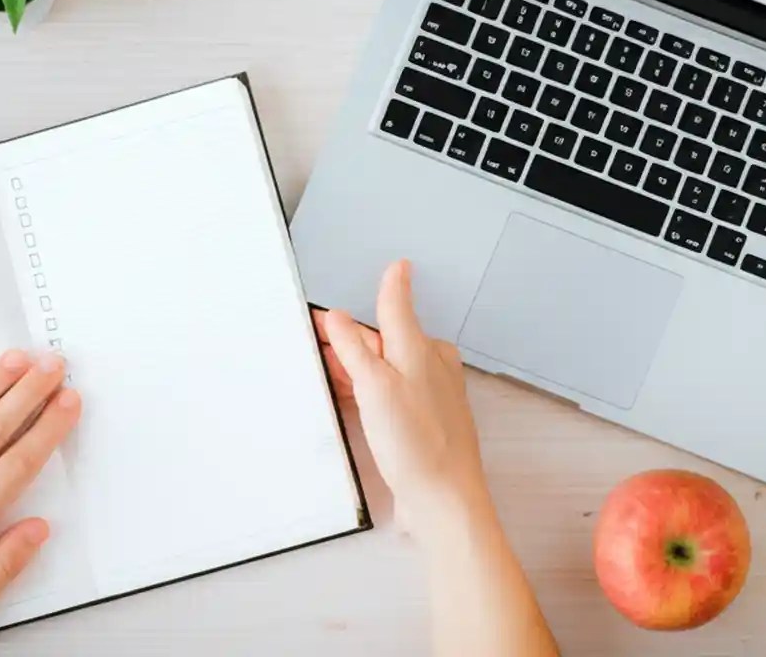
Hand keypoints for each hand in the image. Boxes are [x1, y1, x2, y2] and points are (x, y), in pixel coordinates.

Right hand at [315, 260, 492, 543]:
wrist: (444, 500)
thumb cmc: (416, 444)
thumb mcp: (375, 387)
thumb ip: (355, 347)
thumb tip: (338, 315)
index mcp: (422, 348)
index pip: (397, 306)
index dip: (388, 286)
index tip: (394, 266)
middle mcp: (432, 366)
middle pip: (387, 339)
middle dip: (356, 338)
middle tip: (321, 338)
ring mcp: (431, 394)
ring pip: (389, 366)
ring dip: (359, 366)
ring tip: (329, 371)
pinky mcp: (425, 422)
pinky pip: (393, 393)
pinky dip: (371, 390)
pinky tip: (354, 403)